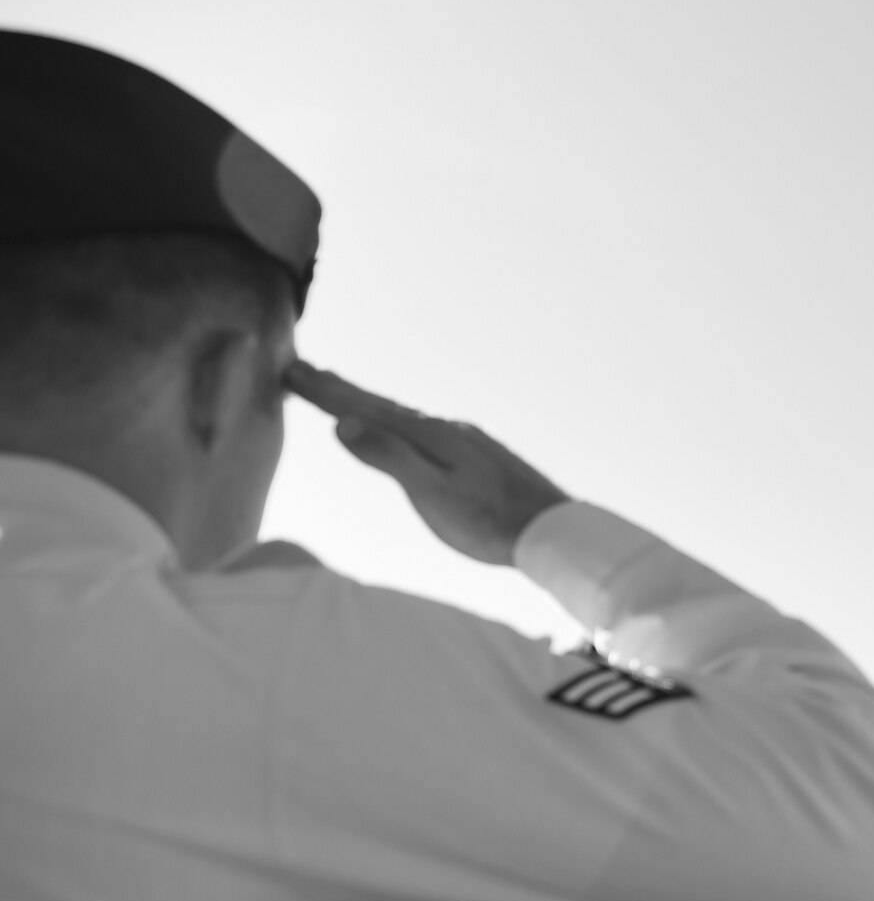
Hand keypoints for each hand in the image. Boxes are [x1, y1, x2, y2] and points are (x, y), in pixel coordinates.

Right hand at [286, 361, 569, 564]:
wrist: (556, 531)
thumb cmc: (492, 522)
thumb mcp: (433, 494)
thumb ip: (390, 458)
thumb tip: (343, 424)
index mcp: (430, 435)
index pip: (366, 408)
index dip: (326, 393)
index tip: (290, 370)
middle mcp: (447, 429)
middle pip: (383, 405)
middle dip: (342, 390)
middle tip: (304, 369)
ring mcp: (467, 441)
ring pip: (406, 417)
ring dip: (371, 405)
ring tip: (347, 398)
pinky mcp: (481, 457)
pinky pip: (427, 431)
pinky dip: (401, 424)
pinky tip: (409, 434)